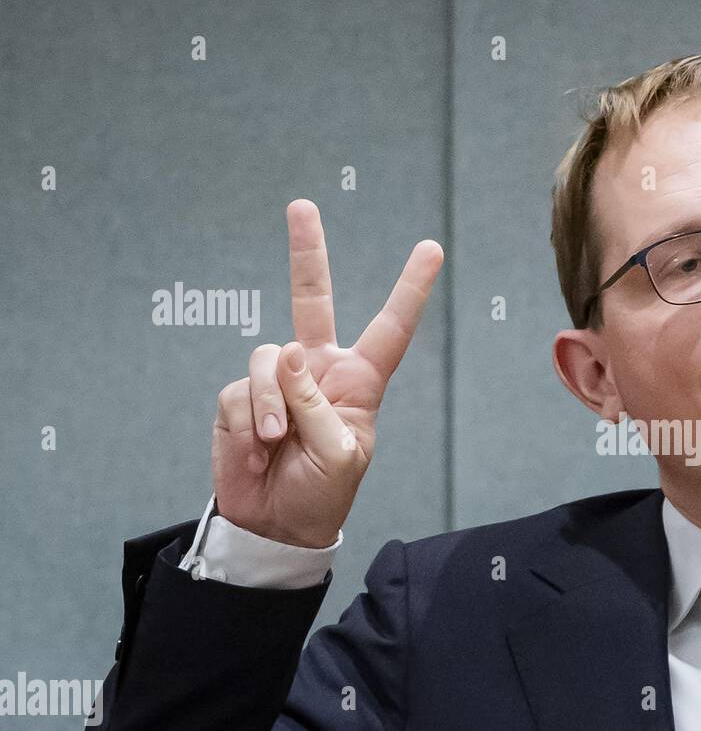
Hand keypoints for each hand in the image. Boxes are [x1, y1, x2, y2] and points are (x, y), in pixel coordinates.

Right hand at [211, 199, 443, 547]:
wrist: (274, 524)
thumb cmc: (322, 493)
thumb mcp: (339, 455)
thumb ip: (317, 405)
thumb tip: (286, 352)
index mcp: (359, 382)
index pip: (391, 329)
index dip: (409, 290)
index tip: (431, 249)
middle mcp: (318, 371)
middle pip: (311, 300)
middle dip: (306, 252)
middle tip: (302, 206)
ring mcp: (278, 381)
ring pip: (269, 358)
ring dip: (270, 404)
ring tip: (274, 443)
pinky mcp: (242, 396)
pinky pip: (240, 391)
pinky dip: (246, 423)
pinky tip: (255, 451)